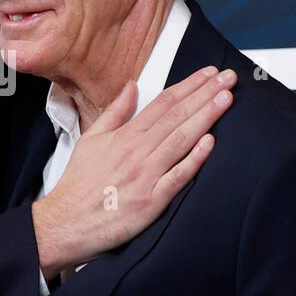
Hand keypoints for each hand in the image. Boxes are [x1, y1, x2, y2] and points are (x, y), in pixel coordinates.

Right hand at [31, 66, 234, 275]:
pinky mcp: (151, 201)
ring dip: (206, 117)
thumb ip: (115, 112)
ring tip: (226, 98)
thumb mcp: (91, 139)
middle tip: (229, 77)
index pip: (163, 103)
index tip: (208, 73)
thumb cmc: (78, 184)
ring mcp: (146, 176)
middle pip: (177, 116)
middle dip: (205, 94)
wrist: (66, 222)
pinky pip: (177, 177)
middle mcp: (137, 151)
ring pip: (181, 140)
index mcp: (124, 135)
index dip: (189, 85)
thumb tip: (132, 87)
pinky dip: (194, 159)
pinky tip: (210, 142)